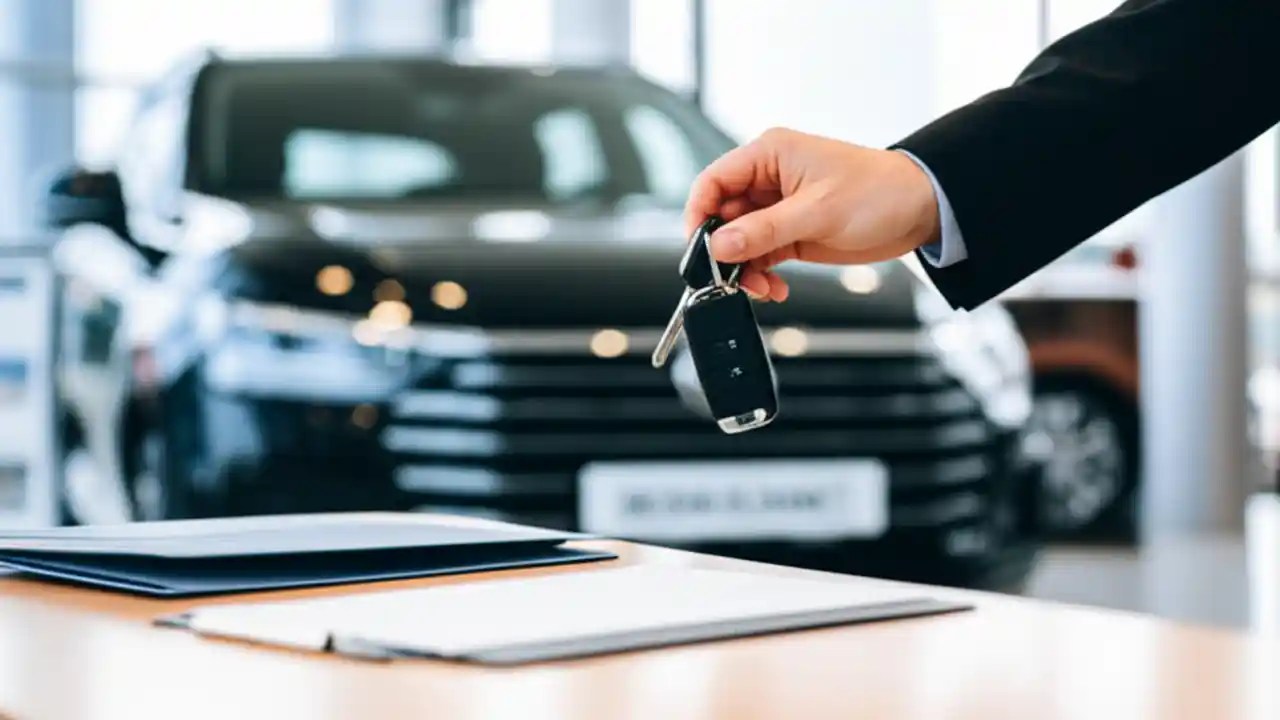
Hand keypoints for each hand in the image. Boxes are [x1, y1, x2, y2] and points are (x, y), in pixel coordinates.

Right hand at [684, 128, 940, 300]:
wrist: (920, 209)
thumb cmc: (879, 191)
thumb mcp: (817, 212)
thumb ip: (764, 231)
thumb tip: (720, 245)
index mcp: (769, 154)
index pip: (713, 181)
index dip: (699, 215)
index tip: (699, 249)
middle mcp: (768, 179)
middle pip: (722, 216)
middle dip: (724, 251)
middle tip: (732, 278)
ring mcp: (778, 207)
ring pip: (739, 241)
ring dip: (744, 269)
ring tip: (761, 288)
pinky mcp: (791, 232)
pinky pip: (760, 256)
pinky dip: (762, 275)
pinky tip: (775, 288)